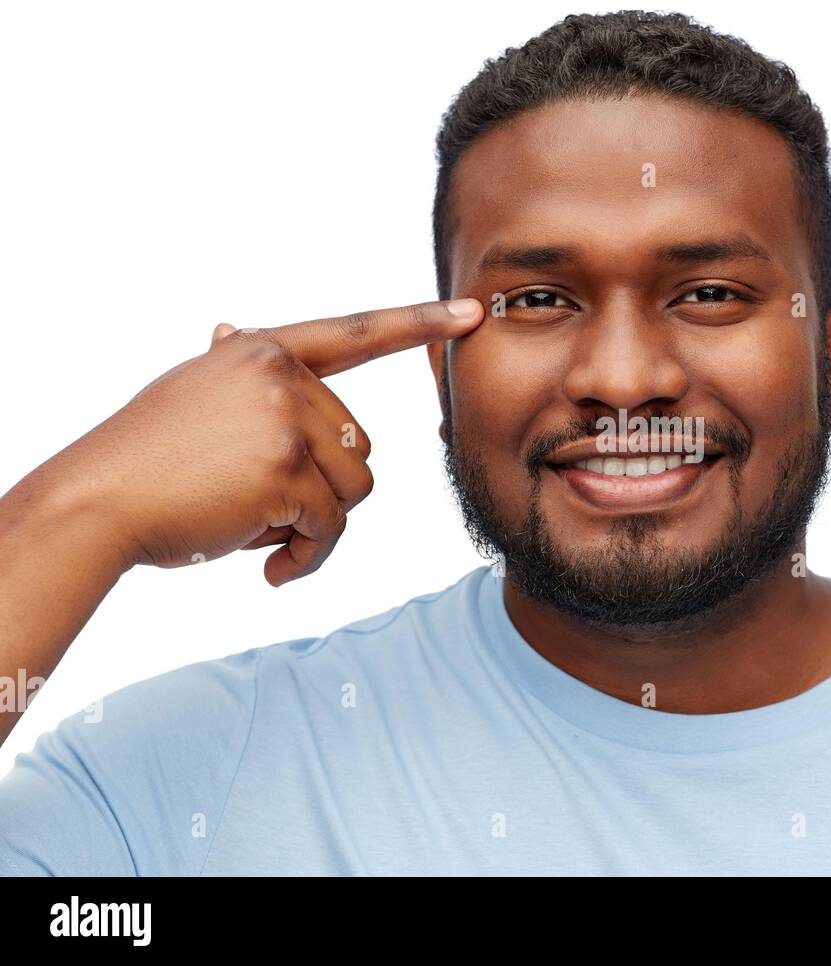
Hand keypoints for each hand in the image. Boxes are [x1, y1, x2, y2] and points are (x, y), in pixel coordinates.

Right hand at [51, 299, 482, 584]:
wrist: (94, 502)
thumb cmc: (142, 457)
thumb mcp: (190, 393)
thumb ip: (232, 370)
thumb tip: (233, 328)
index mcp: (262, 351)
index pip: (355, 333)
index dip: (418, 324)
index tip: (472, 315)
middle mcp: (280, 376)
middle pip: (357, 446)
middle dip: (322, 491)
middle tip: (264, 511)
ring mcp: (287, 420)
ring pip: (355, 489)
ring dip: (316, 527)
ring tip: (260, 533)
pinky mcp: (288, 470)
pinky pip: (334, 527)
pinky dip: (309, 557)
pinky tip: (269, 566)